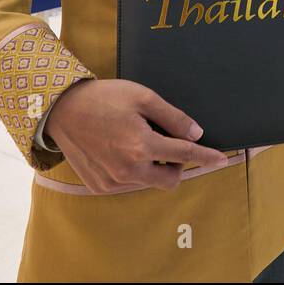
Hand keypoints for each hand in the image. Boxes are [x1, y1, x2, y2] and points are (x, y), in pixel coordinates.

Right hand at [44, 79, 228, 193]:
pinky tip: (121, 150)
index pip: (184, 154)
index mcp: (141, 145)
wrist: (61, 110)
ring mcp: (113, 181)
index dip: (206, 156)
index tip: (221, 159)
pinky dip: (134, 171)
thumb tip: (196, 134)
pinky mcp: (100, 186)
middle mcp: (128, 169)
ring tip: (138, 141)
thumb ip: (172, 118)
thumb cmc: (103, 98)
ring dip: (153, 167)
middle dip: (177, 164)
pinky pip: (129, 184)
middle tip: (166, 142)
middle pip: (171, 180)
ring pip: (149, 182)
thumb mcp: (143, 98)